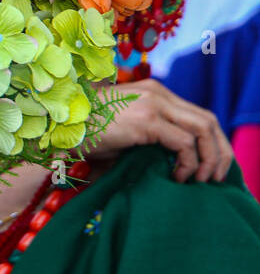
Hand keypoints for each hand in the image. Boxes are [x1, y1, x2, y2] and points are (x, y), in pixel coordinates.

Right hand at [89, 79, 232, 182]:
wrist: (56, 125)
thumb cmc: (82, 133)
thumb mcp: (122, 133)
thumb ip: (149, 139)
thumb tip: (172, 164)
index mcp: (153, 92)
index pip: (197, 115)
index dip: (210, 143)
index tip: (207, 168)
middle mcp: (158, 93)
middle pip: (208, 120)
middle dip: (218, 151)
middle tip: (214, 178)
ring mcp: (154, 104)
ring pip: (204, 130)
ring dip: (208, 159)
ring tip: (199, 180)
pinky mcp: (148, 120)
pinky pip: (185, 144)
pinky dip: (188, 163)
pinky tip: (177, 177)